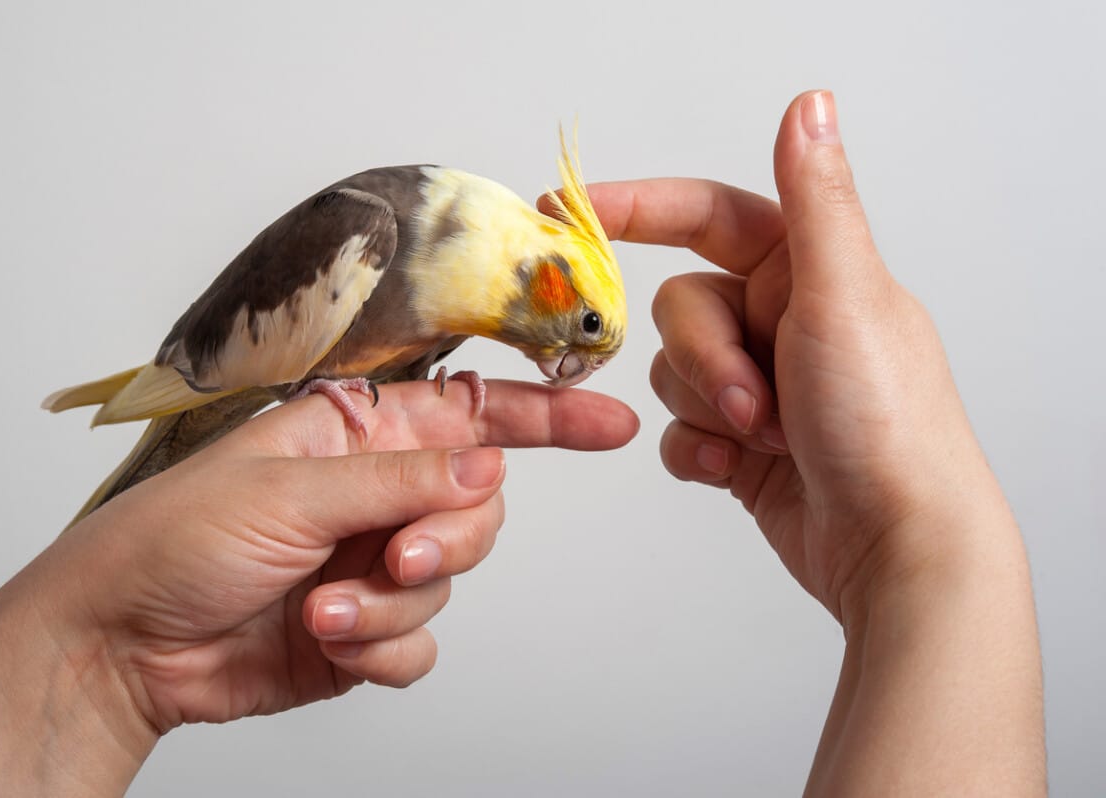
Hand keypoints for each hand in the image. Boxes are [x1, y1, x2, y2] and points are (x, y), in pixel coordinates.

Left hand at [0, 379, 636, 793]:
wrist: (122, 644)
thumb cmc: (174, 539)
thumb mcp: (292, 491)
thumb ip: (402, 479)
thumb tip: (488, 469)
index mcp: (355, 433)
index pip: (470, 411)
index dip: (545, 414)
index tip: (609, 421)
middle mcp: (373, 491)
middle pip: (476, 505)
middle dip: (449, 536)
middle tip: (398, 552)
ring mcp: (370, 560)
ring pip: (450, 577)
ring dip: (395, 598)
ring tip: (327, 606)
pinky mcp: (364, 628)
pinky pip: (421, 638)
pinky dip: (382, 645)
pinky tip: (329, 639)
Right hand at [583, 92, 1005, 624]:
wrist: (895, 548)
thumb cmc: (888, 423)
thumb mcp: (846, 296)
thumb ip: (815, 201)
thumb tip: (809, 105)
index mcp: (808, 271)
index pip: (707, 214)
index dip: (638, 207)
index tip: (569, 210)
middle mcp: (779, 320)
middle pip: (679, 306)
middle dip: (703, 357)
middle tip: (751, 401)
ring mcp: (757, 384)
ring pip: (669, 371)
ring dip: (704, 408)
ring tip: (762, 438)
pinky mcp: (739, 443)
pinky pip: (675, 430)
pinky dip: (697, 451)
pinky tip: (737, 471)